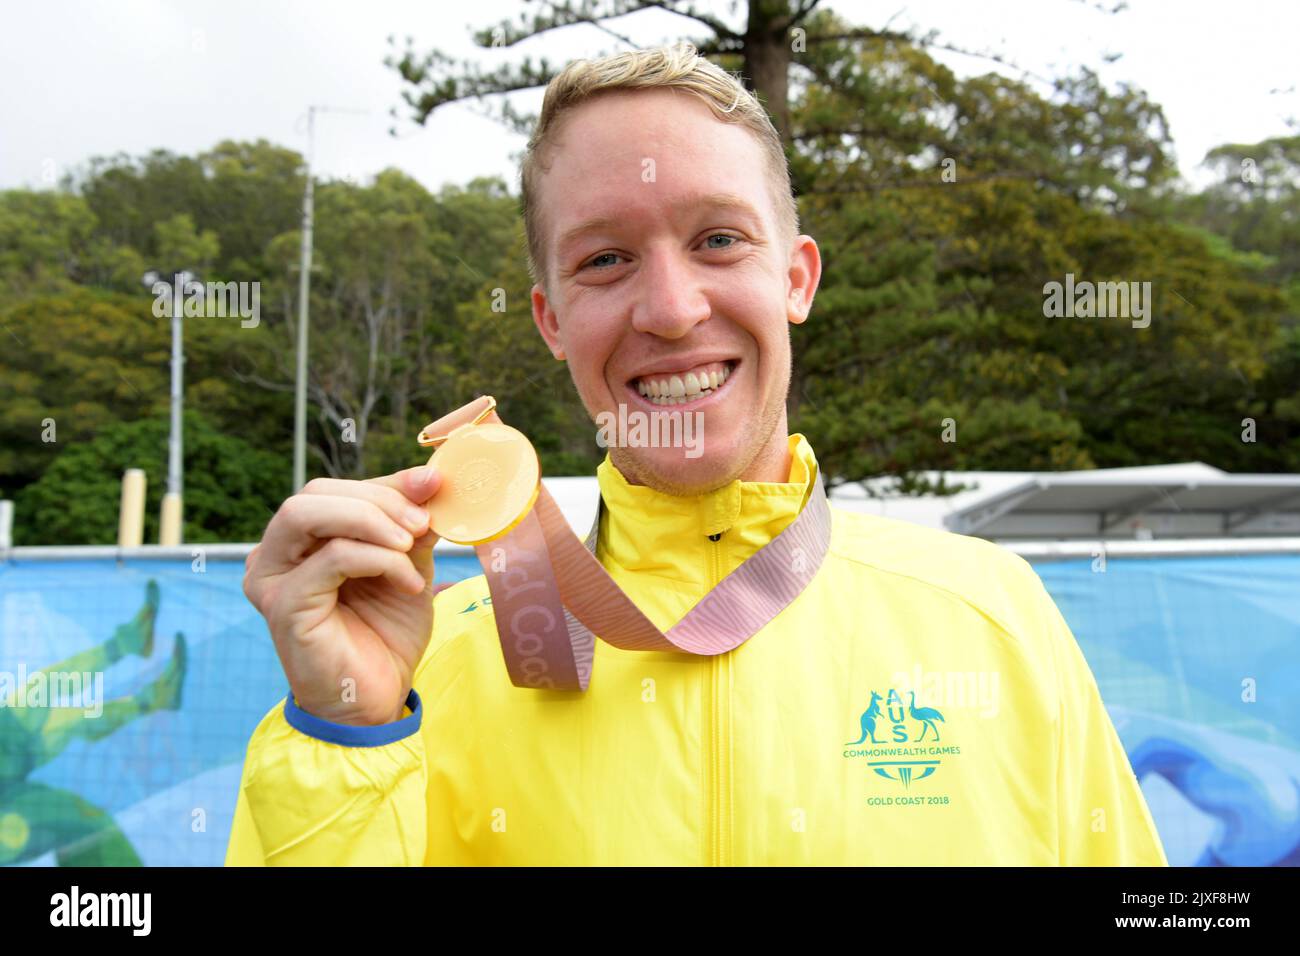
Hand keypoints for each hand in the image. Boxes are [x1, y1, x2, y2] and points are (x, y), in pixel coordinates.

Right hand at [242, 465, 443, 725]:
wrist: (377, 700)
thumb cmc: (386, 634)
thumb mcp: (408, 567)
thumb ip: (412, 526)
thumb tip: (433, 480)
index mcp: (300, 541)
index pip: (337, 491)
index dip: (387, 482)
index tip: (434, 482)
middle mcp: (274, 555)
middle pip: (316, 493)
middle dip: (378, 498)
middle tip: (424, 521)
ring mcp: (272, 579)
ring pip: (308, 513)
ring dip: (371, 519)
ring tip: (413, 544)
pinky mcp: (284, 605)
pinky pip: (332, 558)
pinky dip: (379, 560)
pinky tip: (410, 584)